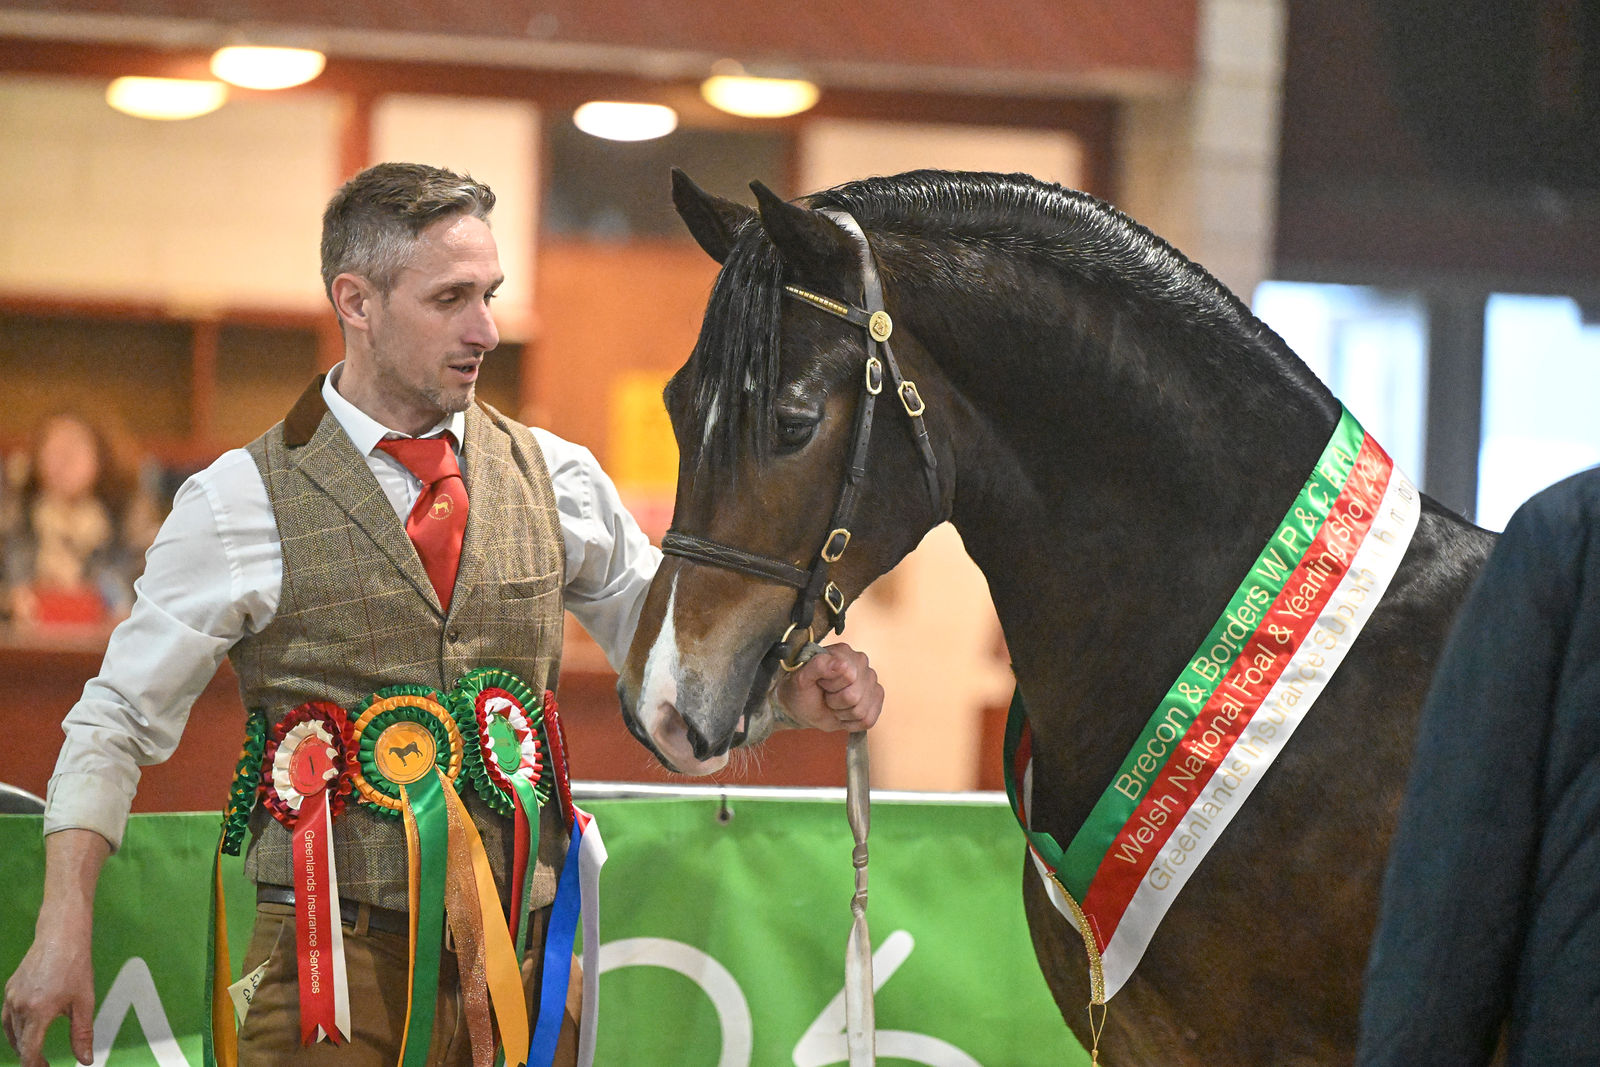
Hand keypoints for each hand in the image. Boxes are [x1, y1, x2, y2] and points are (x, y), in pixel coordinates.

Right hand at [5, 828, 107, 1066]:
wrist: (61, 934)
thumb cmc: (76, 964)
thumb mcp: (84, 1002)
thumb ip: (83, 1034)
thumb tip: (85, 1060)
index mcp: (38, 1012)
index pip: (29, 1051)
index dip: (36, 1065)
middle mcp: (19, 1006)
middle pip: (18, 1043)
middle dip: (29, 1057)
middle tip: (43, 1064)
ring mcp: (11, 997)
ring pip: (9, 1030)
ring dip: (20, 1044)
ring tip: (34, 1053)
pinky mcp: (10, 988)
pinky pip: (7, 1016)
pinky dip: (14, 1028)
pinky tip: (25, 1030)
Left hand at [775, 642, 883, 732]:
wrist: (803, 708)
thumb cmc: (801, 691)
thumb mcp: (801, 678)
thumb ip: (818, 665)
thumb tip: (842, 663)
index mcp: (844, 652)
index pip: (848, 675)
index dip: (830, 686)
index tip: (820, 683)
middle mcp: (861, 663)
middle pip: (854, 696)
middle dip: (835, 701)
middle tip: (826, 695)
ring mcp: (871, 681)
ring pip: (861, 710)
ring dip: (842, 713)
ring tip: (833, 703)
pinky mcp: (876, 699)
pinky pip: (868, 720)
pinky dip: (850, 723)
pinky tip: (842, 713)